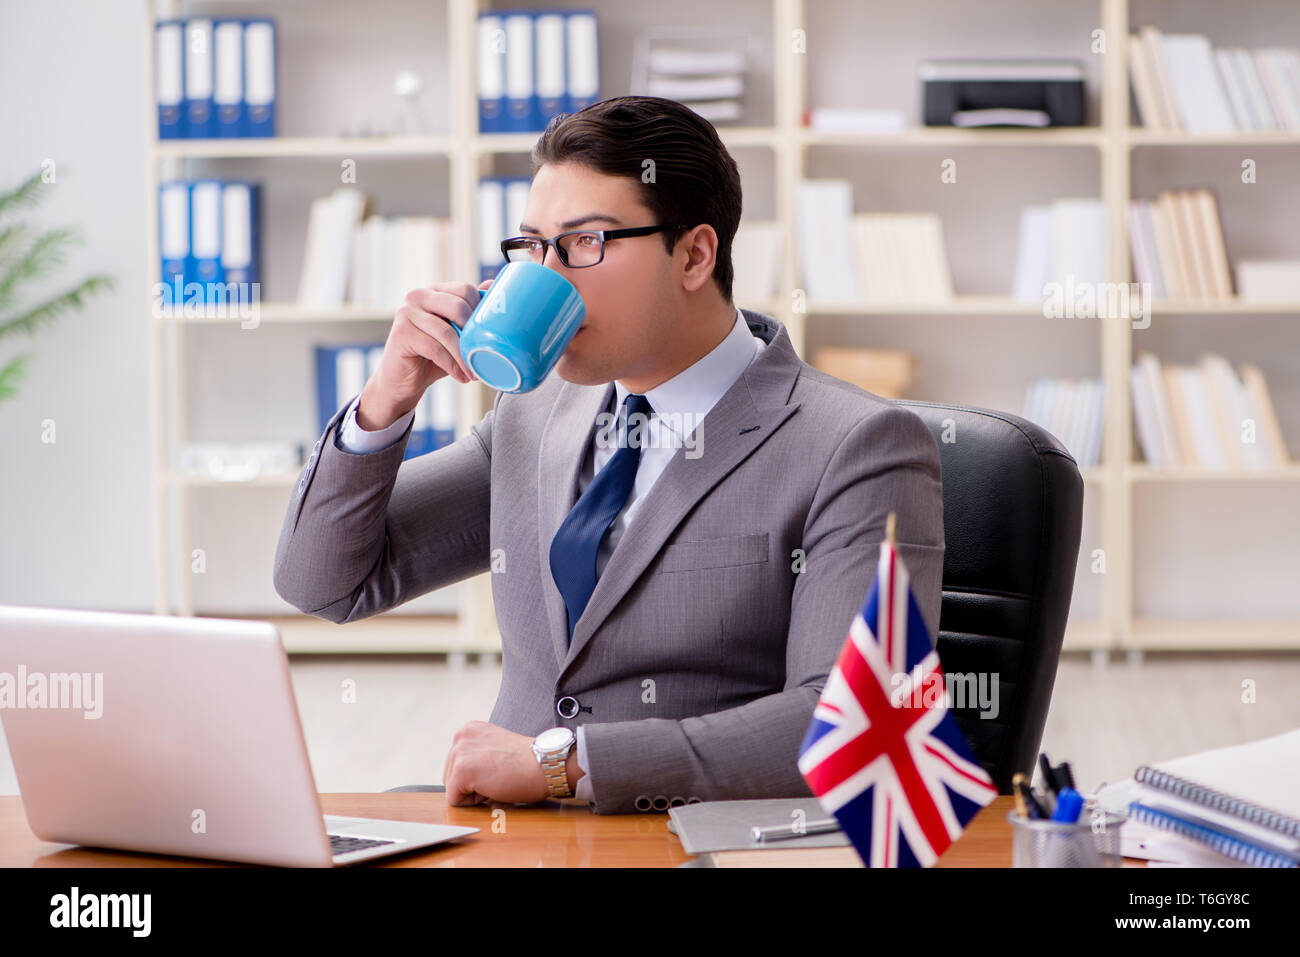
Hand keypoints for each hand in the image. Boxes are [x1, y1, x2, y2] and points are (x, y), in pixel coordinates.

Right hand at [356, 278, 493, 429]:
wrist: (402, 381)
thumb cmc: (432, 357)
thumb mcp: (455, 334)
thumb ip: (469, 312)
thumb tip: (492, 284)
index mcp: (433, 291)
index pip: (465, 289)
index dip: (480, 313)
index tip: (487, 336)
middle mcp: (418, 296)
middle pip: (458, 307)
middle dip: (474, 335)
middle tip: (483, 356)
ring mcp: (406, 312)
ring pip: (447, 332)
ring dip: (464, 357)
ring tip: (474, 372)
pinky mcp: (401, 333)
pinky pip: (435, 348)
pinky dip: (452, 365)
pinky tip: (461, 377)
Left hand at [443, 720, 582, 806]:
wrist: (544, 764)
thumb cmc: (527, 762)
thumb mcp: (494, 748)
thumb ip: (476, 754)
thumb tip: (462, 779)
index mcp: (469, 730)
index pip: (456, 764)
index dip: (477, 776)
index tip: (497, 769)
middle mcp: (461, 736)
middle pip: (450, 776)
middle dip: (472, 784)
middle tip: (498, 776)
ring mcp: (460, 752)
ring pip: (453, 789)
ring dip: (474, 792)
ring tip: (496, 780)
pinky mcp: (461, 771)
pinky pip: (456, 800)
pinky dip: (474, 802)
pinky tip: (493, 787)